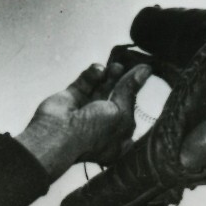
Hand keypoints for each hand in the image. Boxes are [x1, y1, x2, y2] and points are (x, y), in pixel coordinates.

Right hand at [15, 61, 151, 181]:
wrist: (59, 135)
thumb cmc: (93, 133)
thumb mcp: (121, 113)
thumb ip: (130, 90)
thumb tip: (145, 70)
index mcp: (118, 139)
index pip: (130, 115)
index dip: (136, 97)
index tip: (143, 77)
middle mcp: (102, 126)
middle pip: (116, 99)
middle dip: (122, 82)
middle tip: (128, 66)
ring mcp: (86, 112)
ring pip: (100, 88)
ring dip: (109, 75)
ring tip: (116, 66)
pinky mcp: (72, 99)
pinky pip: (85, 83)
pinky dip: (92, 74)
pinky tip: (98, 69)